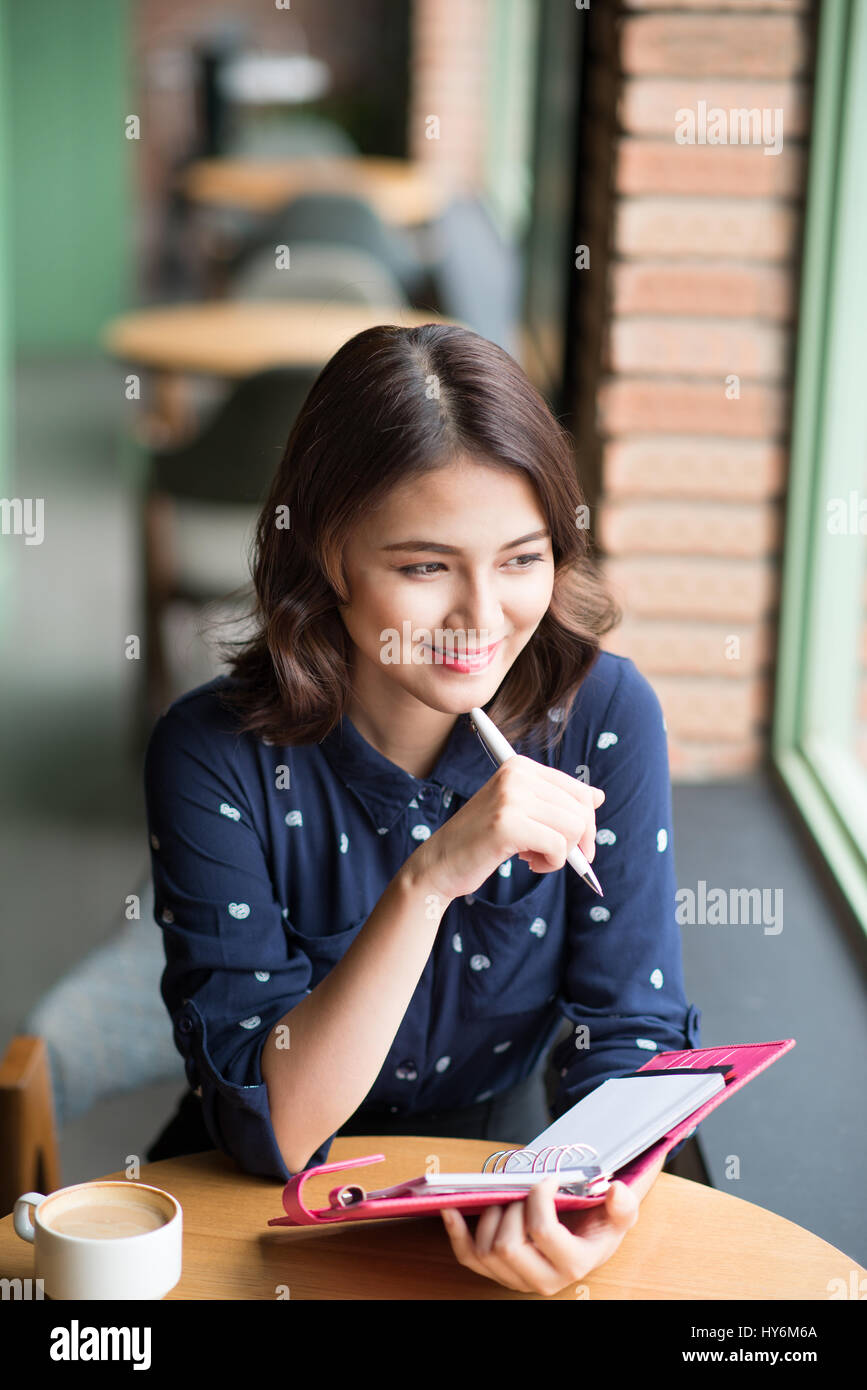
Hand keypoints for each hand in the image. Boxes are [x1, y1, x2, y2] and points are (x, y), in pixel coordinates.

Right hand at [408, 754, 605, 902]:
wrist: (440, 863)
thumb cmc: (483, 841)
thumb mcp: (522, 814)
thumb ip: (556, 802)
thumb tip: (598, 796)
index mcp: (521, 766)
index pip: (580, 791)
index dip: (586, 824)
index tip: (575, 847)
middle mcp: (517, 774)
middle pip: (582, 809)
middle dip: (576, 841)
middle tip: (552, 856)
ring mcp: (511, 797)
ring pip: (574, 827)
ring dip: (561, 854)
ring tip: (535, 858)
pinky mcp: (507, 824)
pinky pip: (557, 846)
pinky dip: (550, 864)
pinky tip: (529, 864)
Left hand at [439, 1152, 664, 1295]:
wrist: (585, 1237)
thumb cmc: (599, 1223)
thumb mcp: (619, 1214)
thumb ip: (623, 1206)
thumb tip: (616, 1192)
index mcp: (573, 1265)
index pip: (542, 1231)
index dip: (538, 1198)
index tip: (545, 1180)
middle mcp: (543, 1279)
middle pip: (507, 1246)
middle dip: (511, 1209)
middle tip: (524, 1191)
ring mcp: (517, 1278)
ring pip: (486, 1250)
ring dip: (490, 1216)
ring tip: (508, 1199)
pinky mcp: (497, 1272)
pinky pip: (467, 1257)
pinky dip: (455, 1231)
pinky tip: (450, 1209)